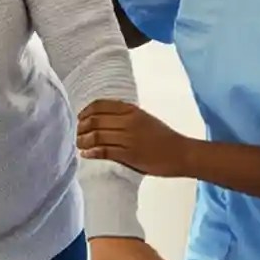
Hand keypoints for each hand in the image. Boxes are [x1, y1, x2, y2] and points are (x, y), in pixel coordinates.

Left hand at [78, 100, 194, 177]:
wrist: (181, 153)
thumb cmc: (163, 137)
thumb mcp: (144, 119)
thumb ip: (125, 117)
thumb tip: (102, 119)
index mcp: (132, 110)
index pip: (101, 105)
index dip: (86, 111)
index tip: (80, 117)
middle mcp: (128, 121)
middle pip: (95, 120)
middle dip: (81, 127)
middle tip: (78, 133)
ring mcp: (128, 138)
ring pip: (96, 135)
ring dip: (83, 140)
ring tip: (80, 144)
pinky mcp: (129, 154)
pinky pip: (104, 151)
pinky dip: (91, 152)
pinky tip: (86, 154)